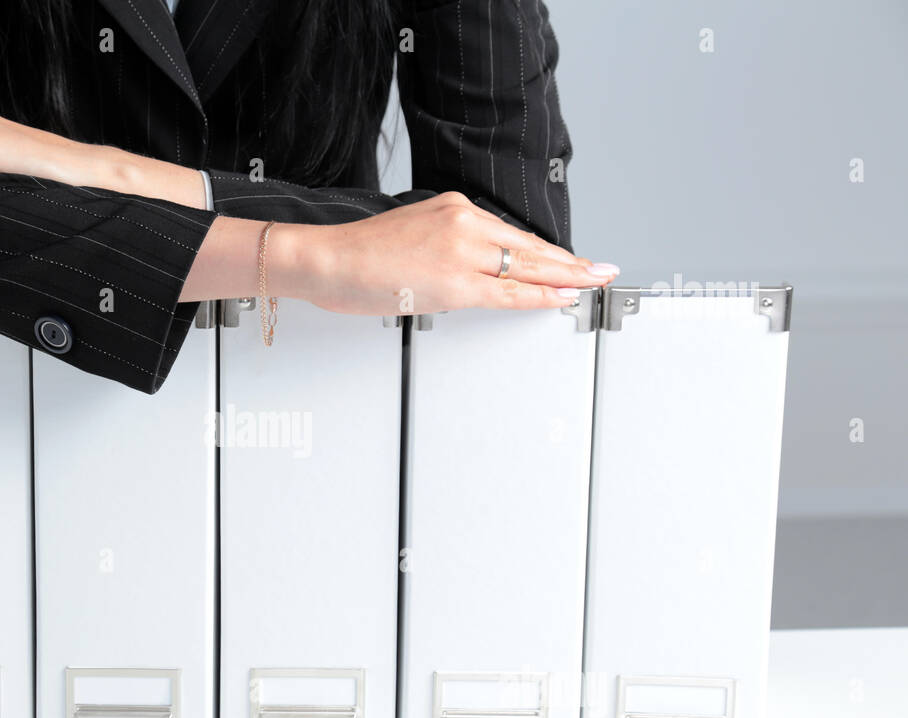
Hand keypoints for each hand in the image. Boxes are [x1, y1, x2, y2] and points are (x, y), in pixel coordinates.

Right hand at [273, 192, 618, 313]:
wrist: (327, 259)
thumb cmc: (357, 255)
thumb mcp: (410, 235)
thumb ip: (444, 247)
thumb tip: (466, 272)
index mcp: (453, 208)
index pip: (512, 234)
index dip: (547, 251)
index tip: (571, 259)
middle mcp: (463, 222)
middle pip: (529, 248)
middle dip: (571, 262)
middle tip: (602, 270)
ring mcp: (462, 250)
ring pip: (526, 268)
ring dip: (566, 278)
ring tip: (594, 283)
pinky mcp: (455, 281)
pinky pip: (508, 292)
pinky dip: (540, 296)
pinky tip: (562, 297)